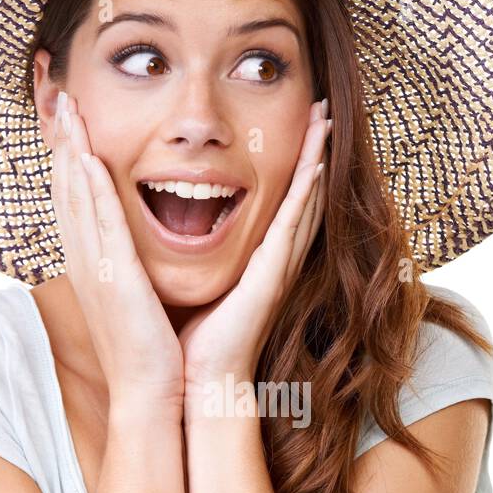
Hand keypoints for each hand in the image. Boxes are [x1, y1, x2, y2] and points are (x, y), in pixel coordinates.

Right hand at [50, 90, 184, 412]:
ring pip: (76, 198)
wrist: (150, 393)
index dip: (67, 156)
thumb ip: (128, 266)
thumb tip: (129, 249)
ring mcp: (95, 269)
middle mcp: (85, 261)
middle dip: (61, 140)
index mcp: (92, 264)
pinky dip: (91, 191)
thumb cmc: (148, 350)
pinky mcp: (114, 280)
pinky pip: (100, 226)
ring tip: (68, 109)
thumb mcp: (132, 297)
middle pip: (66, 188)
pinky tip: (88, 158)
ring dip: (71, 150)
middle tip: (58, 94)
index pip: (74, 199)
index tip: (68, 118)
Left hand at [179, 99, 329, 395]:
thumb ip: (192, 261)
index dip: (290, 166)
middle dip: (313, 151)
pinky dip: (306, 191)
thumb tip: (167, 236)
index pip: (277, 203)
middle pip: (300, 194)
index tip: (296, 130)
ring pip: (303, 199)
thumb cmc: (193, 344)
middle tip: (322, 110)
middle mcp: (273, 260)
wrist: (200, 382)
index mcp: (255, 262)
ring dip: (316, 157)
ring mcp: (278, 267)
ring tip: (325, 119)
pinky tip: (316, 162)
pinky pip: (292, 224)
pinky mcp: (272, 275)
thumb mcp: (192, 287)